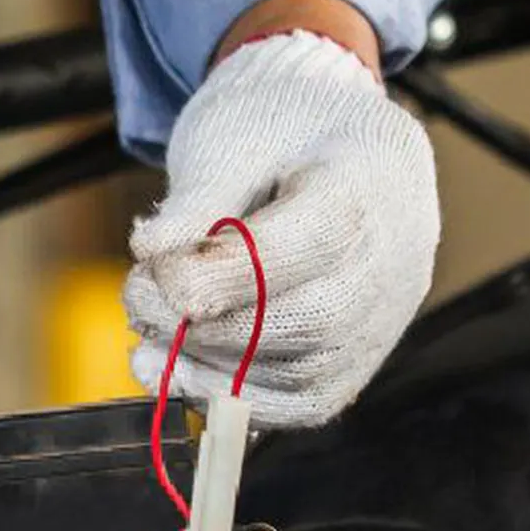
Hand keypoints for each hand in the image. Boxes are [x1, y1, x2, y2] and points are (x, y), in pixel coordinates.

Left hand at [123, 31, 438, 428]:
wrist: (335, 135)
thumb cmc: (280, 126)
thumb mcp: (233, 134)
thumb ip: (197, 197)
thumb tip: (151, 252)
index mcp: (363, 186)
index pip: (296, 250)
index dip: (215, 275)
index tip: (151, 270)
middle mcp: (391, 262)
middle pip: (304, 322)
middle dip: (204, 326)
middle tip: (138, 300)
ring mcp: (383, 317)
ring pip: (303, 378)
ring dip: (211, 371)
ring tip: (151, 340)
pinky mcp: (361, 356)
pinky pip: (305, 404)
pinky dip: (238, 400)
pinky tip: (181, 375)